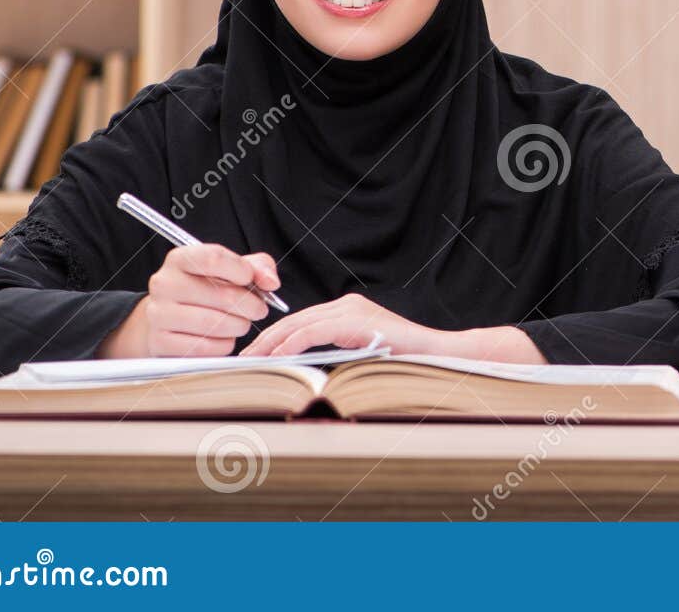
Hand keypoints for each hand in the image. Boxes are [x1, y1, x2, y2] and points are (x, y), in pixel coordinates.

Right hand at [99, 243, 279, 358]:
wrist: (169, 318)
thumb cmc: (206, 289)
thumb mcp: (231, 269)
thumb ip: (257, 267)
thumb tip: (271, 282)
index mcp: (180, 259)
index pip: (214, 258)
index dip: (242, 271)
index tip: (252, 280)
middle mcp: (164, 284)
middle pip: (222, 295)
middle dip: (251, 305)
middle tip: (258, 309)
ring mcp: (158, 314)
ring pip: (214, 324)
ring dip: (239, 325)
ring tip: (241, 323)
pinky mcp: (160, 342)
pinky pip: (205, 347)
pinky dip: (223, 344)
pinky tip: (223, 338)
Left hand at [238, 292, 546, 363]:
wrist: (437, 356)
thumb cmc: (402, 362)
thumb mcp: (360, 356)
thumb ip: (334, 355)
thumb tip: (298, 373)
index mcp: (346, 311)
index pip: (300, 322)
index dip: (273, 338)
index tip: (253, 356)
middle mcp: (346, 304)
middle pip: (294, 320)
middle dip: (265, 340)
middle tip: (241, 359)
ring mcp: (352, 310)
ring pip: (300, 323)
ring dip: (272, 343)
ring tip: (252, 360)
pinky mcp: (358, 320)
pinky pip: (316, 331)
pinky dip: (293, 344)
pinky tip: (278, 357)